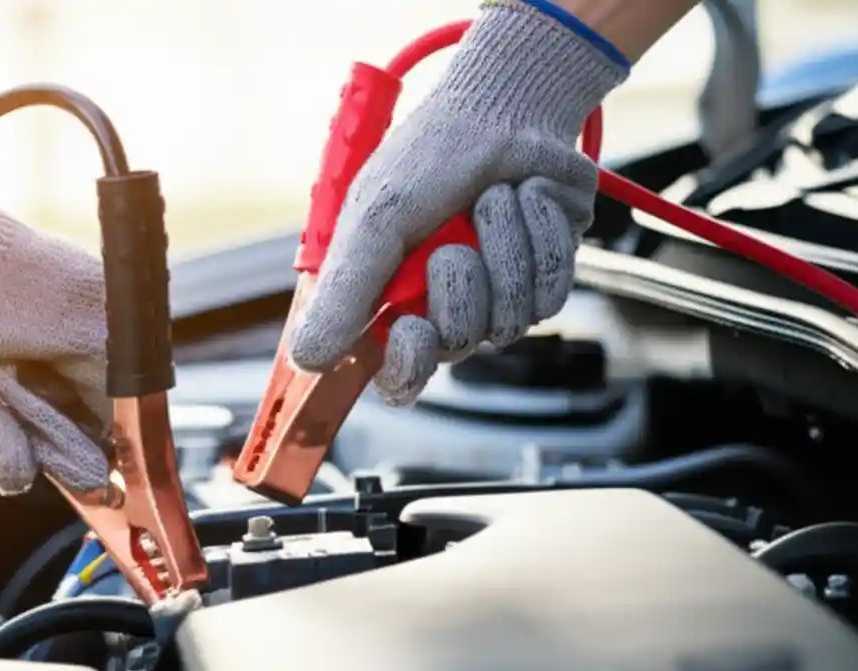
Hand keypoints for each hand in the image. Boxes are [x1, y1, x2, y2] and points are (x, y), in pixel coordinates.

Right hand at [289, 1, 626, 404]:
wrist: (502, 107)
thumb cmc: (429, 159)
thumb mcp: (374, 221)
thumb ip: (345, 291)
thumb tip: (306, 359)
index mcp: (396, 301)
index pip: (400, 376)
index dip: (407, 367)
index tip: (410, 331)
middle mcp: (449, 309)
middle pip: (461, 341)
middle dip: (459, 281)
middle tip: (450, 237)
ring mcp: (502, 297)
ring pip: (512, 318)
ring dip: (502, 246)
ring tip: (491, 199)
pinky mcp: (548, 277)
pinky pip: (550, 289)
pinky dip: (538, 234)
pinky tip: (527, 197)